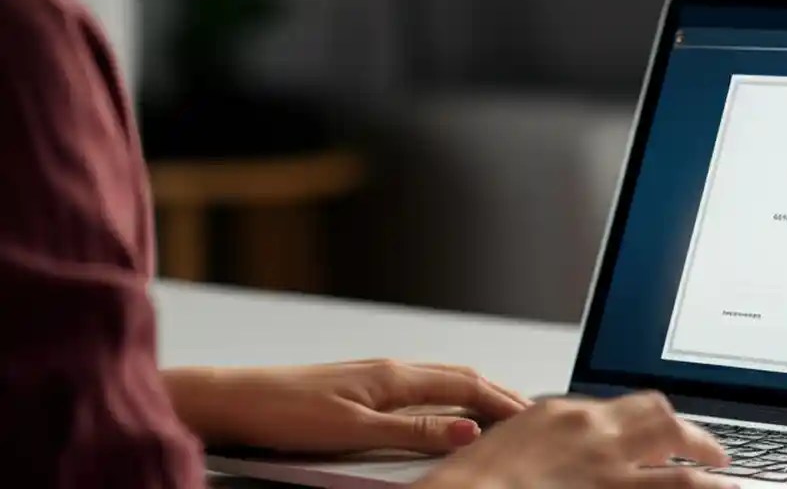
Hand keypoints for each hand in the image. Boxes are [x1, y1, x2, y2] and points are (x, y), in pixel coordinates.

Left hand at [163, 359, 529, 453]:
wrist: (237, 400)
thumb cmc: (286, 414)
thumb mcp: (354, 431)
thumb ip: (414, 432)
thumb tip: (467, 432)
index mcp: (395, 378)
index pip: (467, 386)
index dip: (503, 401)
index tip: (533, 416)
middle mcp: (391, 370)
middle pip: (461, 377)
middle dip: (499, 393)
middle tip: (530, 412)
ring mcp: (377, 375)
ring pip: (443, 380)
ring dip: (477, 393)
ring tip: (500, 409)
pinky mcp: (362, 386)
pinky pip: (422, 387)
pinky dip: (450, 396)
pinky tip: (447, 409)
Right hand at [423, 392, 734, 488]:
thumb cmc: (471, 482)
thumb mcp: (510, 443)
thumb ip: (549, 440)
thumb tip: (567, 450)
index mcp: (565, 414)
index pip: (629, 406)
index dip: (659, 422)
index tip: (670, 433)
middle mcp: (595, 437)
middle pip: (664, 424)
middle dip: (695, 437)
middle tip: (716, 453)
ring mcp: (607, 475)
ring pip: (680, 473)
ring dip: (709, 478)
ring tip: (728, 484)